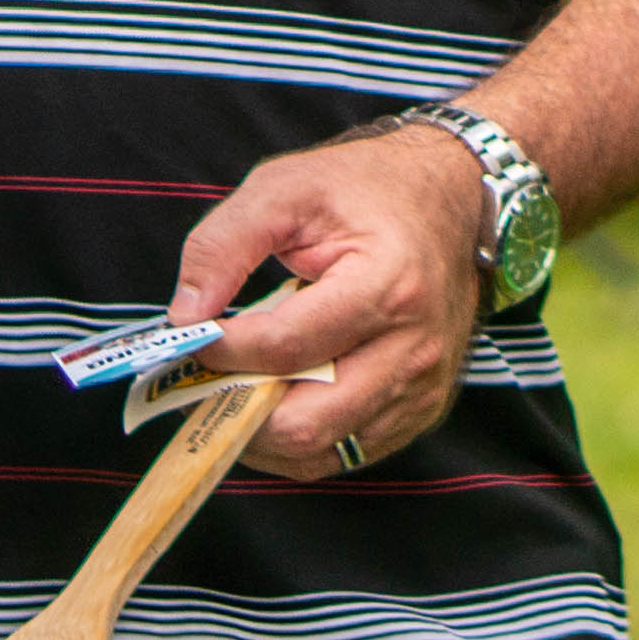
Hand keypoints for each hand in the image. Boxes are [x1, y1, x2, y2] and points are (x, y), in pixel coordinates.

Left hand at [165, 119, 500, 479]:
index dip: (224, 351)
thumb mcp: (285, 187)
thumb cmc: (366, 189)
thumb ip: (223, 245)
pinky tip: (277, 397)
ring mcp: (423, 387)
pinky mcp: (422, 409)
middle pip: (304, 422)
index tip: (193, 338)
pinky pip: (345, 451)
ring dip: (262, 432)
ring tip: (233, 389)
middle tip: (201, 381)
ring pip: (321, 450)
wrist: (453, 196)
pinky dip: (299, 439)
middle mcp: (414, 348)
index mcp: (388, 285)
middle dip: (236, 409)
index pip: (285, 349)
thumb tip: (185, 317)